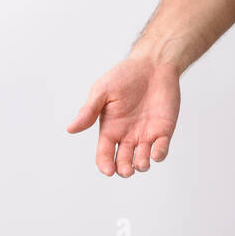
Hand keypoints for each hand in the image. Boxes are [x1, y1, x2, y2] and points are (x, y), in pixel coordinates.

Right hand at [66, 56, 180, 176]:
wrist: (153, 64)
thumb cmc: (125, 75)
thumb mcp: (102, 91)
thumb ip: (89, 110)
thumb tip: (70, 128)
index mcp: (110, 129)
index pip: (104, 154)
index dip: (105, 165)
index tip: (108, 170)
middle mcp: (127, 135)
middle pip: (123, 161)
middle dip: (124, 169)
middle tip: (126, 170)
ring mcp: (146, 134)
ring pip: (142, 159)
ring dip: (141, 165)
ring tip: (140, 162)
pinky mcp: (163, 130)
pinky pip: (161, 148)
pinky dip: (159, 154)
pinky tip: (156, 154)